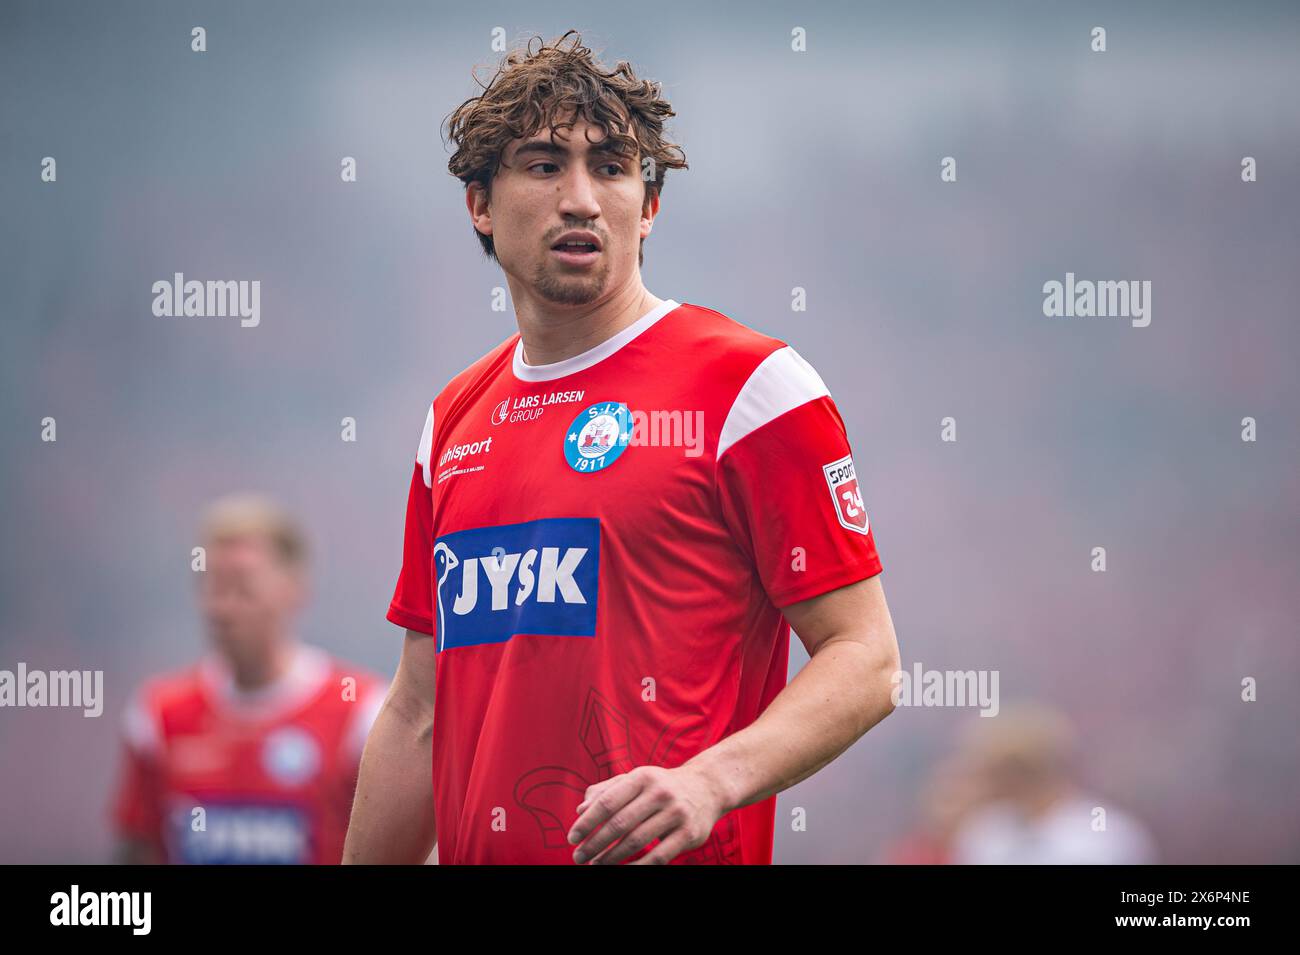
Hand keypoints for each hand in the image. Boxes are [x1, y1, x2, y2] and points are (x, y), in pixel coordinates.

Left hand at [565, 764, 727, 864]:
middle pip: (619, 824)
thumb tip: (580, 810)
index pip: (607, 802)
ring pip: (636, 841)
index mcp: (642, 776)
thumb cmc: (660, 786)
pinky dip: (636, 867)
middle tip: (578, 857)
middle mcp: (660, 792)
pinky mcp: (688, 834)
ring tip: (596, 865)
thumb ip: (606, 791)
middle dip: (595, 844)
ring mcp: (676, 813)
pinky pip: (658, 857)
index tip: (571, 838)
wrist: (707, 788)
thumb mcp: (635, 780)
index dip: (587, 822)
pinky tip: (622, 871)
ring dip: (611, 858)